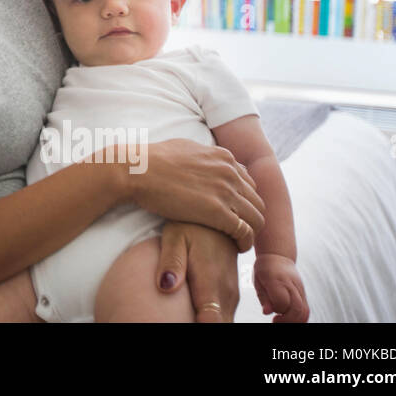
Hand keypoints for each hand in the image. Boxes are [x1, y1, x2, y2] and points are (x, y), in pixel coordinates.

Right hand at [124, 138, 264, 249]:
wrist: (138, 170)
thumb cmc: (152, 160)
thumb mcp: (185, 148)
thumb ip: (202, 156)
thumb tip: (203, 159)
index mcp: (223, 157)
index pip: (249, 183)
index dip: (244, 200)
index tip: (235, 212)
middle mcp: (230, 172)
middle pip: (257, 201)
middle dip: (251, 217)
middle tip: (239, 230)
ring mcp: (225, 191)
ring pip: (257, 218)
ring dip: (251, 232)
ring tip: (239, 241)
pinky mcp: (217, 211)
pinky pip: (245, 231)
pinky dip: (245, 242)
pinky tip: (236, 247)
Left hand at [156, 221, 239, 322]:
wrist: (217, 217)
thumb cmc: (190, 225)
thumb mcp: (174, 237)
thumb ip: (172, 262)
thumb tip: (166, 287)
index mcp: (211, 281)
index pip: (213, 322)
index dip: (198, 326)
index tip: (181, 321)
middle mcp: (226, 292)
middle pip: (219, 325)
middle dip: (198, 324)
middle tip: (178, 317)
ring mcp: (232, 294)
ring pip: (223, 322)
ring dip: (207, 322)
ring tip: (183, 315)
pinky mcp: (231, 293)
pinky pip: (224, 315)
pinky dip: (212, 319)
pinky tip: (195, 314)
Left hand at [254, 253, 309, 322]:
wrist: (278, 256)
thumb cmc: (264, 269)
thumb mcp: (258, 281)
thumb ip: (263, 298)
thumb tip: (267, 312)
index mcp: (276, 280)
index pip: (282, 301)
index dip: (276, 310)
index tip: (269, 313)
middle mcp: (291, 285)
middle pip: (296, 308)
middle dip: (287, 320)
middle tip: (275, 321)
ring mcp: (300, 289)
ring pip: (304, 310)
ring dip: (295, 320)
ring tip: (282, 320)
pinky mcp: (303, 293)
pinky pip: (306, 309)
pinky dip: (300, 318)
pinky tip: (289, 318)